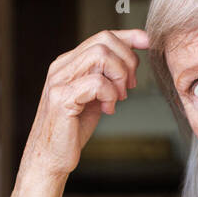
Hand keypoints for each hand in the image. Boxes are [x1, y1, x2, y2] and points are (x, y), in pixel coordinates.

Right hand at [22, 28, 148, 178]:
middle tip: (129, 86)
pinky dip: (110, 95)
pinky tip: (107, 110)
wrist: (50, 158)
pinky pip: (97, 83)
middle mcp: (61, 68)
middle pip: (104, 41)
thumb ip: (106, 79)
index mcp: (68, 64)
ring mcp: (59, 81)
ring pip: (101, 56)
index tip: (147, 42)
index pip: (101, 37)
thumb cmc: (71, 131)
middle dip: (127, 61)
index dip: (128, 37)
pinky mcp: (62, 99)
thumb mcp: (93, 99)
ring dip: (119, 76)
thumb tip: (130, 64)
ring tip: (118, 98)